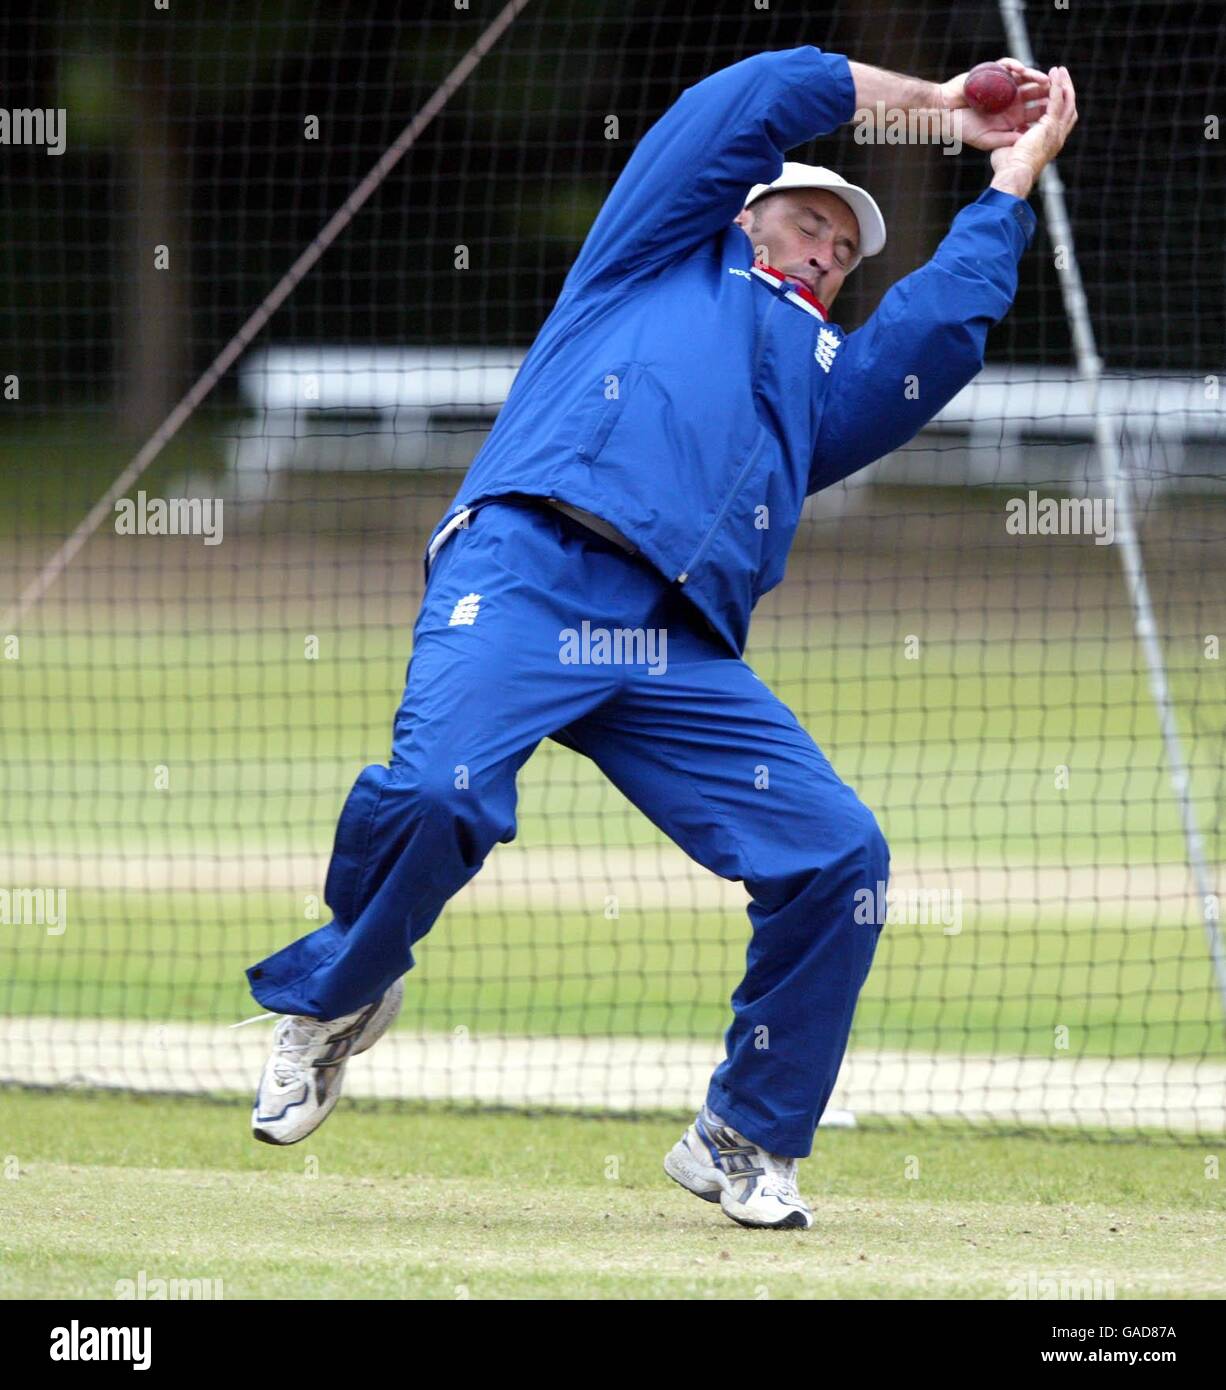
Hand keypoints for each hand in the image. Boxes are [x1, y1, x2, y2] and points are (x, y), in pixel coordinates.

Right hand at [939, 56, 1050, 151]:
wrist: (946, 115)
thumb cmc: (964, 129)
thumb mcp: (988, 140)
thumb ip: (1007, 140)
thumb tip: (1027, 141)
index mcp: (1013, 115)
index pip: (1035, 110)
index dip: (1046, 109)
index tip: (1056, 110)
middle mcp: (1011, 99)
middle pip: (1034, 92)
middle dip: (1046, 91)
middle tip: (1056, 91)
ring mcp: (1003, 85)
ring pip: (1025, 77)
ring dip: (1035, 77)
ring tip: (1043, 80)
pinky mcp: (994, 73)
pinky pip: (1008, 65)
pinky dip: (1015, 66)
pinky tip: (1021, 71)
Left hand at [989, 66, 1077, 197]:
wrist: (1012, 174)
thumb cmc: (1008, 168)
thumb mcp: (1013, 149)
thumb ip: (1014, 137)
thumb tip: (1010, 132)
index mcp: (1049, 143)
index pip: (1060, 121)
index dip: (1059, 106)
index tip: (1054, 94)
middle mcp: (1057, 136)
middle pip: (1068, 108)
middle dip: (1066, 90)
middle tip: (1062, 76)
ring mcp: (1056, 130)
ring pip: (1066, 101)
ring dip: (1063, 84)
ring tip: (1059, 70)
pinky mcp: (1050, 125)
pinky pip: (1057, 99)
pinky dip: (1057, 85)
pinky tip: (1054, 73)